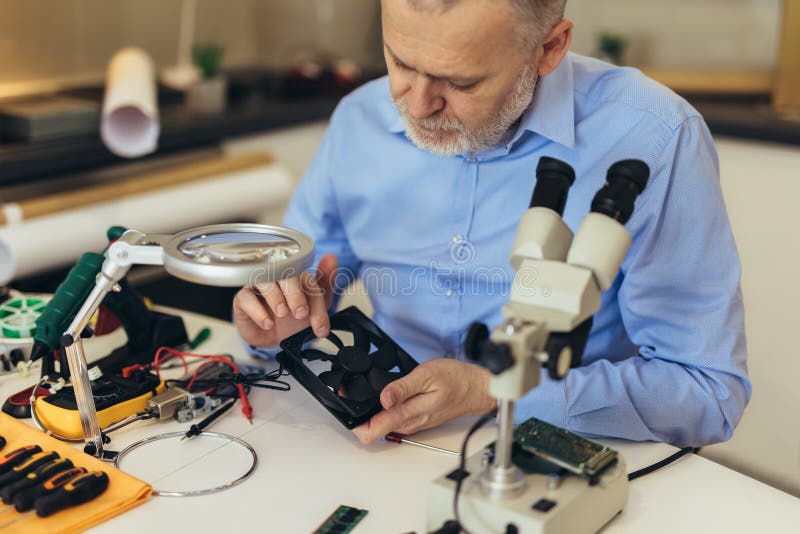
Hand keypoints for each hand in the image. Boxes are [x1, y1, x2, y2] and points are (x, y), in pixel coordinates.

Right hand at [233, 253, 337, 346]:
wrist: (273, 338)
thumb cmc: (293, 318)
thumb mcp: (315, 307)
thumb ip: (326, 284)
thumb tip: (331, 258)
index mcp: (297, 276)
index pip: (308, 281)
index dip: (316, 304)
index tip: (320, 326)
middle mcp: (277, 277)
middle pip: (284, 273)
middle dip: (295, 295)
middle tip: (301, 314)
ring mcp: (258, 286)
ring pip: (263, 280)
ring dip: (275, 298)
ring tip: (283, 314)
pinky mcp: (243, 298)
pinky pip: (246, 297)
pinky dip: (257, 311)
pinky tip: (267, 323)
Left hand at [352, 358, 495, 443]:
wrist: (476, 388)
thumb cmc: (456, 380)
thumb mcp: (427, 375)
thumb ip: (403, 388)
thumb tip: (383, 398)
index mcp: (409, 414)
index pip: (373, 432)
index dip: (354, 422)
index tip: (347, 405)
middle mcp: (409, 423)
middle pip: (373, 429)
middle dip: (359, 414)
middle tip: (350, 392)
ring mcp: (413, 422)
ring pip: (382, 424)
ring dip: (371, 410)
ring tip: (364, 390)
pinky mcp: (416, 418)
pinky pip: (393, 419)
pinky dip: (384, 409)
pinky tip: (384, 395)